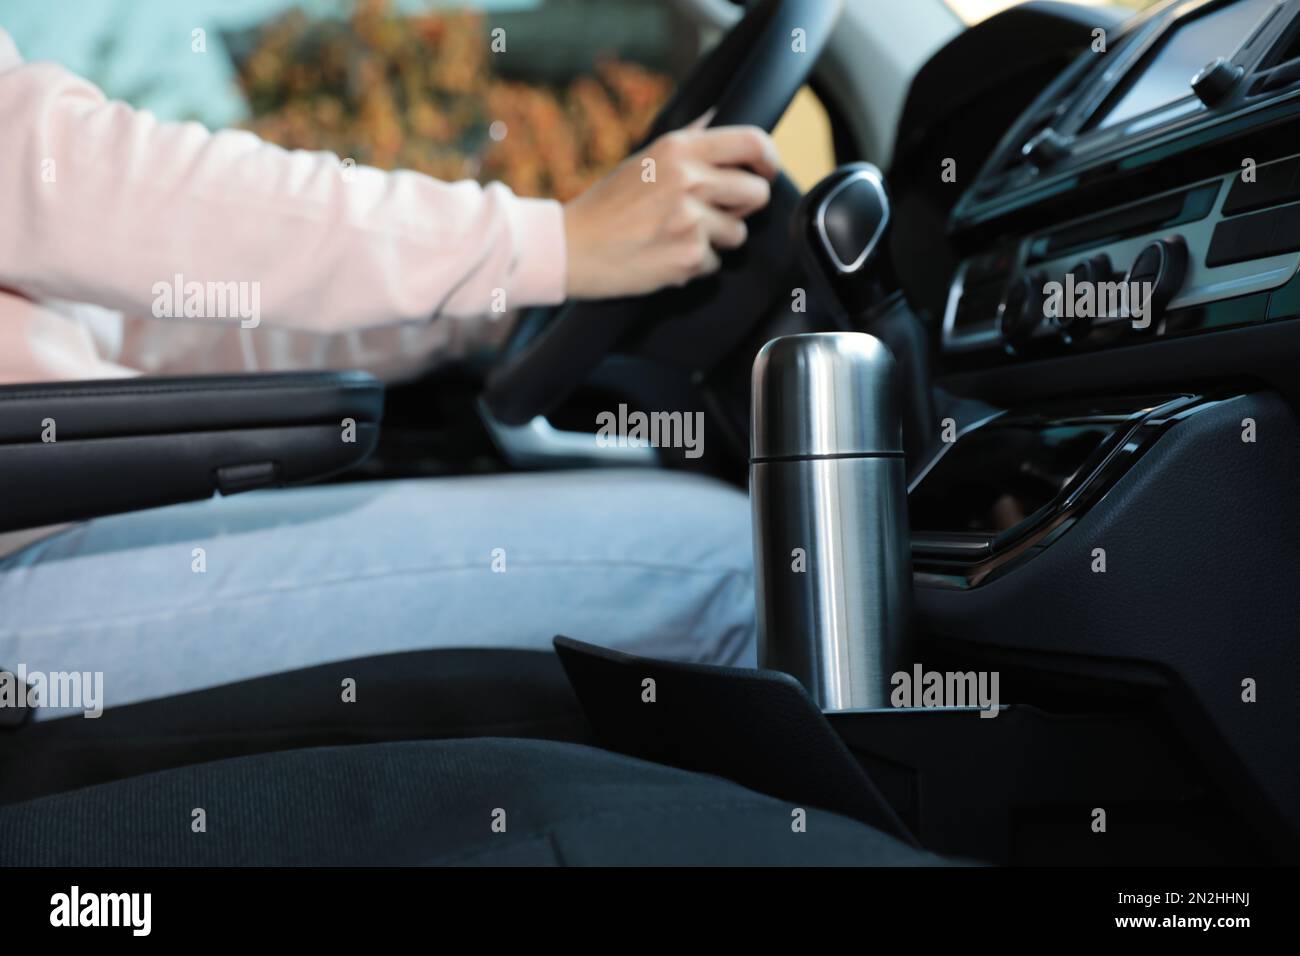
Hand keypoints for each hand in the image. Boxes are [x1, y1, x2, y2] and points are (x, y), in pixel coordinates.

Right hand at [562, 124, 779, 299]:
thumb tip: (719, 116)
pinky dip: (695, 265)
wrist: (571, 248)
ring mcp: (690, 221)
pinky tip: (666, 255)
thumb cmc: (606, 206)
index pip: (751, 142)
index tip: (766, 171)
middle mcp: (688, 180)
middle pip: (757, 192)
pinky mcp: (689, 257)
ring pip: (738, 233)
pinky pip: (715, 263)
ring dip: (716, 240)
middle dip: (743, 207)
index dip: (768, 159)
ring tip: (679, 236)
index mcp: (678, 150)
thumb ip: (688, 140)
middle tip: (717, 212)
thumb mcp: (645, 160)